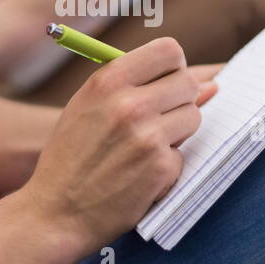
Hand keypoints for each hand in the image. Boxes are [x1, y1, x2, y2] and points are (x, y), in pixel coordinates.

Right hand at [21, 38, 218, 255]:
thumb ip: (139, 88)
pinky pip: (183, 155)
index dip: (174, 67)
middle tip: (156, 121)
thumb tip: (210, 83)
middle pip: (188, 84)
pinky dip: (166, 166)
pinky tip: (139, 176)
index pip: (169, 51)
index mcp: (107, 81)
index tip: (166, 83)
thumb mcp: (88, 108)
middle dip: (180, 101)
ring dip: (177, 133)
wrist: (54, 213)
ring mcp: (147, 136)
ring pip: (193, 117)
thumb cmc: (71, 157)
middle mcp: (129, 104)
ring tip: (144, 149)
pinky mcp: (161, 168)